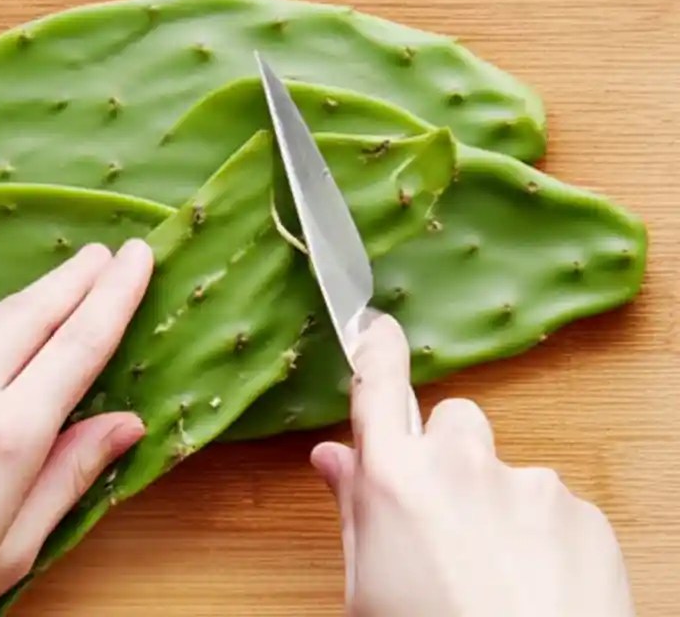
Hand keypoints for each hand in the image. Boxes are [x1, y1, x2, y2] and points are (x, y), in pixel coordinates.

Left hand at [0, 241, 154, 616]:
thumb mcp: (14, 550)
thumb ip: (69, 475)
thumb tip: (125, 424)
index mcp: (4, 437)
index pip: (77, 345)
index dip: (114, 295)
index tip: (138, 256)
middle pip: (27, 314)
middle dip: (72, 278)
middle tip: (103, 253)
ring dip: (17, 300)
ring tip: (47, 295)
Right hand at [311, 316, 635, 616]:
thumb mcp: (366, 587)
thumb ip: (354, 509)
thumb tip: (332, 459)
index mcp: (395, 479)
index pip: (380, 383)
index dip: (377, 347)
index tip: (377, 326)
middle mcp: (461, 463)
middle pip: (452, 422)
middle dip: (445, 455)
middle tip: (441, 515)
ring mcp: (527, 483)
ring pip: (504, 470)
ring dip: (496, 502)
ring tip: (494, 570)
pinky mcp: (580, 511)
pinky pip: (552, 505)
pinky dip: (542, 535)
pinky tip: (534, 584)